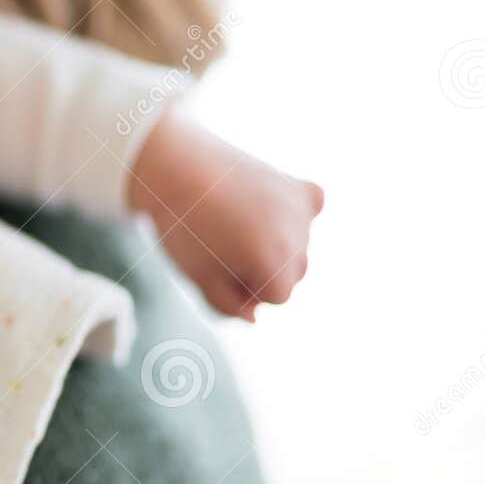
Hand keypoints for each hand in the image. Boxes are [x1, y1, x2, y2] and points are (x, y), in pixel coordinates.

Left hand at [128, 108, 323, 321]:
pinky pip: (308, 211)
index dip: (243, 285)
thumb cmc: (185, 227)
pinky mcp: (301, 187)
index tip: (218, 263)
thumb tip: (254, 317)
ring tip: (236, 223)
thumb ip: (228, 305)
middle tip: (223, 243)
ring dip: (276, 244)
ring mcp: (303, 210)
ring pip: (300, 248)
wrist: (176, 166)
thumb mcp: (199, 277)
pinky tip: (263, 206)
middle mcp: (300, 238)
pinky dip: (292, 215)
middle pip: (293, 275)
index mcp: (276, 264)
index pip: (274, 297)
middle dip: (262, 268)